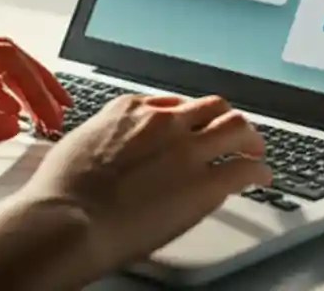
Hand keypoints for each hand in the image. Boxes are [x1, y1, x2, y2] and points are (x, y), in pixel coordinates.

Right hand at [12, 93, 272, 285]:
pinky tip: (263, 178)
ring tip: (256, 150)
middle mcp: (163, 121)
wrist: (67, 219)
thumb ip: (103, 142)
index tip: (191, 125)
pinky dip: (259, 171)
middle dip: (225, 118)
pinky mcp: (204, 183)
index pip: (171, 103)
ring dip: (250, 137)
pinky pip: (246, 168)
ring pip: (236, 126)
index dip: (187, 116)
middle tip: (233, 132)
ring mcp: (187, 149)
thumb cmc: (60, 194)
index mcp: (128, 110)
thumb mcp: (77, 146)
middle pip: (210, 106)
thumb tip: (107, 154)